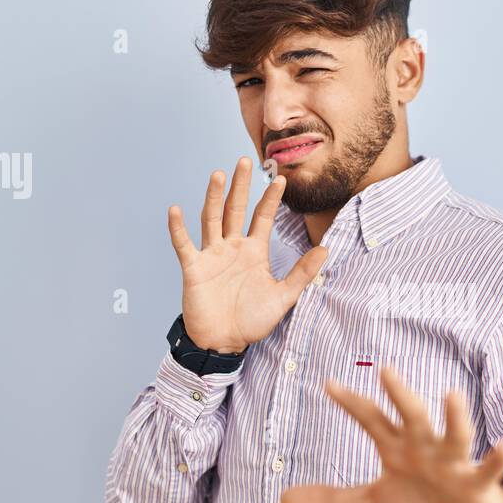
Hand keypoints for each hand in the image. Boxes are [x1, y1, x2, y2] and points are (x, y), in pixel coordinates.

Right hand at [168, 157, 328, 352]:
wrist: (224, 342)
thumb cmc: (252, 321)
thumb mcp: (283, 297)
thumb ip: (303, 273)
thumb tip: (326, 250)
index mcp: (254, 251)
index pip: (263, 218)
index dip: (271, 199)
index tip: (281, 179)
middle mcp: (232, 247)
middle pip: (236, 209)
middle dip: (241, 186)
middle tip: (246, 160)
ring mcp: (212, 255)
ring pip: (212, 219)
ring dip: (213, 197)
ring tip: (218, 174)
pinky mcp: (194, 268)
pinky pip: (184, 244)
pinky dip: (178, 228)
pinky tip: (176, 210)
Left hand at [279, 364, 502, 502]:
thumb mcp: (372, 502)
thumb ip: (332, 497)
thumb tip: (282, 498)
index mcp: (397, 447)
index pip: (371, 419)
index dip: (352, 403)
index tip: (328, 384)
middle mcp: (424, 447)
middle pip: (411, 416)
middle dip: (400, 395)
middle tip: (386, 370)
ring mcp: (452, 462)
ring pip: (453, 435)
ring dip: (454, 417)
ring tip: (451, 394)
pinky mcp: (475, 481)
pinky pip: (488, 468)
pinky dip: (498, 458)